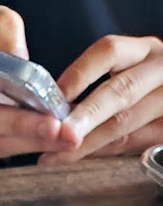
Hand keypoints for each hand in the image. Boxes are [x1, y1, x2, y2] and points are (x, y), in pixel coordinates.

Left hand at [39, 35, 162, 163]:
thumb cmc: (146, 87)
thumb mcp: (131, 72)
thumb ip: (100, 84)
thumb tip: (56, 108)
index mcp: (145, 51)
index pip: (109, 52)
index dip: (79, 74)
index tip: (54, 96)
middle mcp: (160, 70)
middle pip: (120, 91)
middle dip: (86, 115)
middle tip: (60, 133)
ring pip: (124, 123)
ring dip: (86, 142)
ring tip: (55, 153)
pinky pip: (131, 143)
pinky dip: (101, 151)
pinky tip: (77, 155)